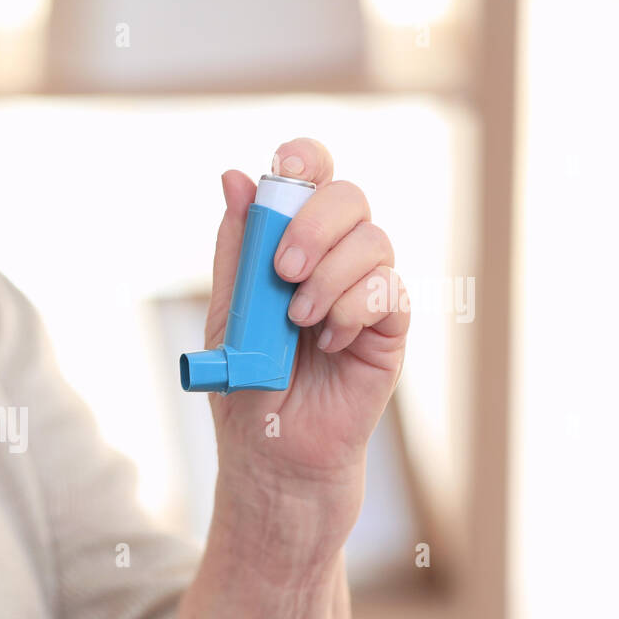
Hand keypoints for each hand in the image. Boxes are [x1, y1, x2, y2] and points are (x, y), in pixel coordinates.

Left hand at [206, 138, 408, 537]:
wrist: (273, 459)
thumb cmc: (248, 389)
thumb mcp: (228, 316)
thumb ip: (237, 251)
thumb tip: (235, 177)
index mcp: (291, 246)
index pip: (311, 178)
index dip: (305, 159)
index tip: (288, 170)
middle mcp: (335, 260)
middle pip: (348, 196)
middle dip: (314, 224)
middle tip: (283, 271)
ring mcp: (366, 292)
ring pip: (373, 242)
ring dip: (331, 275)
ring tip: (299, 321)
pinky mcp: (390, 330)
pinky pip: (389, 292)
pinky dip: (355, 308)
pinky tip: (329, 342)